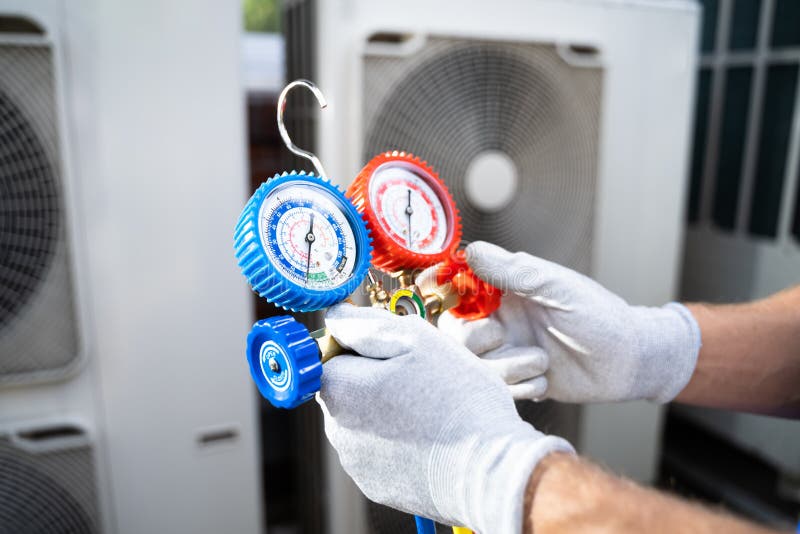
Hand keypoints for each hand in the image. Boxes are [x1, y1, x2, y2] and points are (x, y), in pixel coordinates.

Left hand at [319, 304, 572, 533]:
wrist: (489, 472)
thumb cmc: (456, 399)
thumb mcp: (415, 339)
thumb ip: (366, 324)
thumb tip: (336, 316)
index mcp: (339, 388)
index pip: (332, 351)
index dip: (365, 343)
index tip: (399, 350)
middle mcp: (336, 428)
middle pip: (348, 386)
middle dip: (376, 377)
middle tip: (423, 378)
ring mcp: (355, 461)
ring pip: (365, 418)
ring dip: (388, 409)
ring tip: (432, 412)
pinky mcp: (376, 486)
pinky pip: (380, 450)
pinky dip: (399, 442)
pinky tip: (432, 439)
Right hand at [438, 242, 700, 402]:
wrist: (630, 361)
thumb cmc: (599, 315)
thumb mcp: (557, 287)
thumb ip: (513, 271)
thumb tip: (471, 251)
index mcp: (506, 292)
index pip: (460, 288)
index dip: (442, 291)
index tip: (432, 294)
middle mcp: (502, 320)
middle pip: (455, 332)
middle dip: (473, 339)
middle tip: (500, 335)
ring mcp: (508, 352)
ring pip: (477, 365)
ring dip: (506, 367)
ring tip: (542, 362)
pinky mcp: (519, 381)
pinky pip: (499, 390)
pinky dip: (522, 387)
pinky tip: (547, 380)